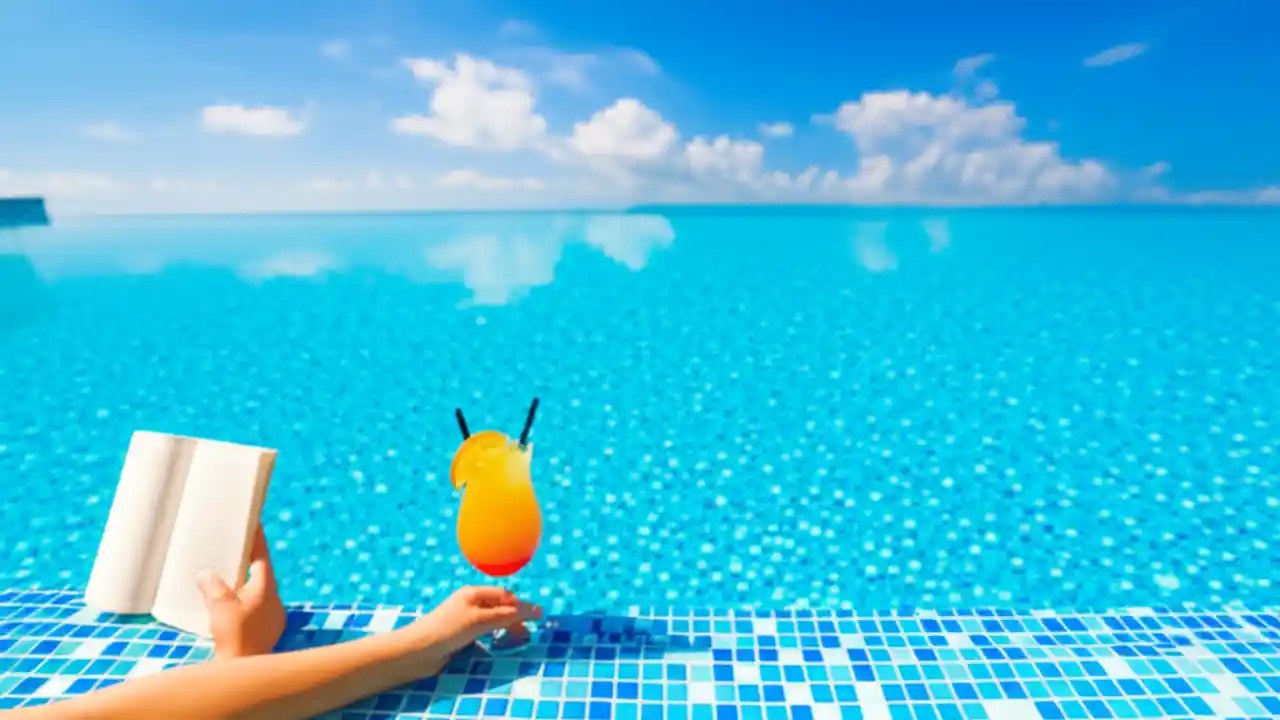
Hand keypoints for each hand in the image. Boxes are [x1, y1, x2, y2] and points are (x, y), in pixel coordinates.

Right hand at [197, 525, 286, 659]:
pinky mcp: (267, 631)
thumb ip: (212, 586)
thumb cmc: (234, 635)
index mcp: (266, 588)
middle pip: (263, 575)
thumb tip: (206, 574)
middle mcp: (274, 600)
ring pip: (260, 593)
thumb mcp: (219, 606)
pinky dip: (246, 602)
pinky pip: (257, 609)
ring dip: (246, 585)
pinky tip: (233, 606)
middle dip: (251, 563)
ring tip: (230, 579)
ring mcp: (273, 617)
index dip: (257, 541)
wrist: (244, 668)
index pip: (262, 557)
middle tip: (238, 551)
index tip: (255, 525)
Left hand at [401, 587, 541, 673]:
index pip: (505, 596)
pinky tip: (498, 646)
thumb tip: (535, 610)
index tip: (538, 619)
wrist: (417, 651)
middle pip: (500, 608)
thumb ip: (507, 616)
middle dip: (515, 619)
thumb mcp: (480, 621)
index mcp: (474, 593)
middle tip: (527, 635)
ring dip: (506, 629)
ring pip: (493, 622)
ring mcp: (465, 620)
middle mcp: (470, 604)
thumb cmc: (448, 630)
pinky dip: (494, 637)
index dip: (521, 606)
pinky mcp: (461, 636)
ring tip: (518, 641)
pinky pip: (484, 633)